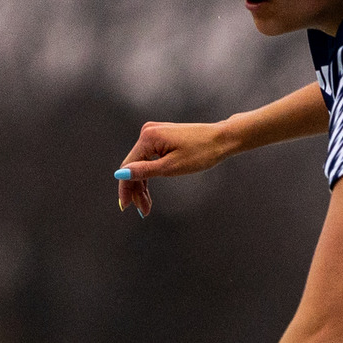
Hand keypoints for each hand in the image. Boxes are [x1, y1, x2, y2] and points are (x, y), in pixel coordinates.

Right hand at [115, 119, 240, 216]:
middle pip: (133, 166)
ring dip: (142, 185)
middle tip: (143, 211)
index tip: (126, 206)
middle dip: (136, 190)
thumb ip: (145, 171)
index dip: (125, 188)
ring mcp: (154, 133)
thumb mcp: (172, 167)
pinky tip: (148, 192)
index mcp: (148, 137)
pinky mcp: (161, 137)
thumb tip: (121, 174)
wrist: (221, 139)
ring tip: (147, 206)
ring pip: (140, 164)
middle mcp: (147, 132)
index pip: (128, 166)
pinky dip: (149, 175)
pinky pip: (149, 159)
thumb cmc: (201, 153)